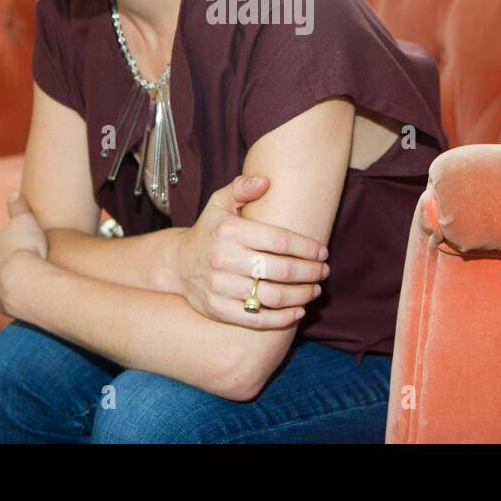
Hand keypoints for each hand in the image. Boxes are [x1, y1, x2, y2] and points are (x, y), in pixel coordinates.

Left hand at [0, 191, 48, 315]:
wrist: (25, 283)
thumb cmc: (27, 248)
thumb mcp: (26, 220)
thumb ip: (19, 207)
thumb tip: (14, 193)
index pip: (3, 239)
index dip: (17, 240)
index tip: (29, 242)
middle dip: (11, 261)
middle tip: (30, 261)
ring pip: (1, 280)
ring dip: (12, 279)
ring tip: (30, 280)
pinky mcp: (1, 303)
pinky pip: (7, 298)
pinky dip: (15, 296)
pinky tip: (27, 296)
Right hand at [172, 174, 329, 329]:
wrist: (177, 263)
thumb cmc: (209, 231)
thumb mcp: (219, 203)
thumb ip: (242, 188)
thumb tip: (266, 181)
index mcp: (230, 231)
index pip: (279, 241)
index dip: (307, 248)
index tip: (323, 252)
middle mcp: (223, 259)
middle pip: (280, 270)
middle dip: (310, 272)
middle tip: (324, 272)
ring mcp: (219, 286)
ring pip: (272, 296)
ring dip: (301, 295)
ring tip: (315, 290)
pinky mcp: (217, 309)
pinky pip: (256, 319)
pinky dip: (282, 319)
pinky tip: (298, 311)